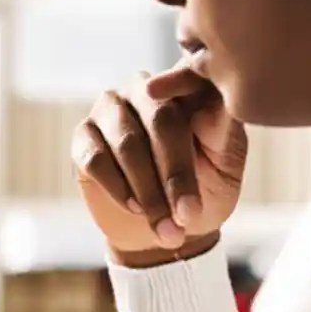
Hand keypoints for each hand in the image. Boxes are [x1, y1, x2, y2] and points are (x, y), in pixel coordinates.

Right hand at [73, 63, 247, 267]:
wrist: (166, 228)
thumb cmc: (205, 189)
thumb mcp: (226, 164)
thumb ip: (223, 131)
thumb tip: (227, 104)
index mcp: (184, 87)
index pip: (190, 83)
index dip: (195, 103)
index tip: (205, 137)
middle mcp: (144, 90)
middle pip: (159, 119)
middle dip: (175, 172)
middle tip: (188, 214)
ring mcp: (109, 110)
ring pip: (126, 143)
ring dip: (148, 190)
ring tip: (165, 225)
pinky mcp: (83, 137)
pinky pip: (96, 159)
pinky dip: (118, 188)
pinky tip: (135, 208)